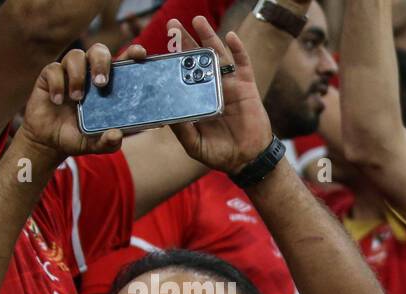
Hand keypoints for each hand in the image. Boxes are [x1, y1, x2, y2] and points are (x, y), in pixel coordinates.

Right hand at [19, 41, 149, 159]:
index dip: (132, 53)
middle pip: (99, 51)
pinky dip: (57, 84)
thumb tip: (117, 135)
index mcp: (110, 85)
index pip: (123, 62)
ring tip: (78, 99)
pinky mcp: (49, 76)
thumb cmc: (80, 137)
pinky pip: (53, 69)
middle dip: (101, 63)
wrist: (51, 142)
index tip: (140, 53)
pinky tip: (58, 100)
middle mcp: (90, 73)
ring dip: (78, 75)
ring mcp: (70, 73)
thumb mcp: (98, 144)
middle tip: (101, 83)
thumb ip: (109, 141)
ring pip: (76, 55)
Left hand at [168, 16, 274, 174]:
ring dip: (208, 36)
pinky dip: (238, 49)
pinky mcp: (247, 87)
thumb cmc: (220, 154)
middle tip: (173, 24)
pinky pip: (243, 64)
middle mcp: (209, 87)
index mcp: (194, 98)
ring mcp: (228, 85)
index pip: (179, 74)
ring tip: (197, 20)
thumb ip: (182, 130)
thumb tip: (167, 110)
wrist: (249, 160)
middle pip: (195, 58)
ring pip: (217, 55)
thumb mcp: (195, 145)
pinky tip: (230, 35)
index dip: (169, 59)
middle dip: (183, 40)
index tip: (157, 47)